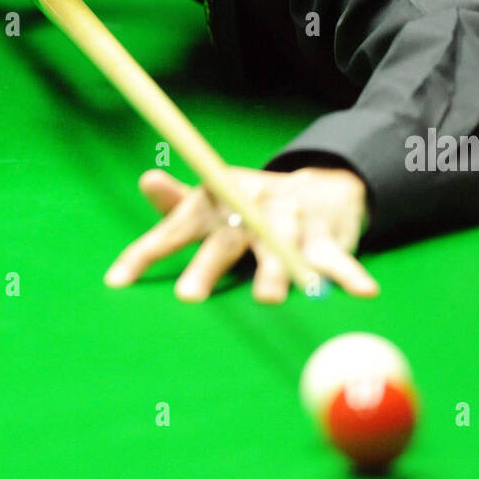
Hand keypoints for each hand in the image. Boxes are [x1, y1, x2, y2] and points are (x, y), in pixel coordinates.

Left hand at [104, 165, 378, 303]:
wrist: (317, 185)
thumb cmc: (250, 207)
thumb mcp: (211, 203)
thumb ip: (177, 205)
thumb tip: (146, 179)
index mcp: (216, 201)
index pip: (176, 228)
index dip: (146, 253)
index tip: (116, 282)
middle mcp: (250, 206)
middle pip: (225, 240)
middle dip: (207, 267)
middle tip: (188, 296)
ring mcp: (290, 219)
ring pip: (278, 248)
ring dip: (274, 271)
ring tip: (268, 298)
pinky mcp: (326, 235)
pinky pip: (337, 258)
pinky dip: (349, 276)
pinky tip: (362, 293)